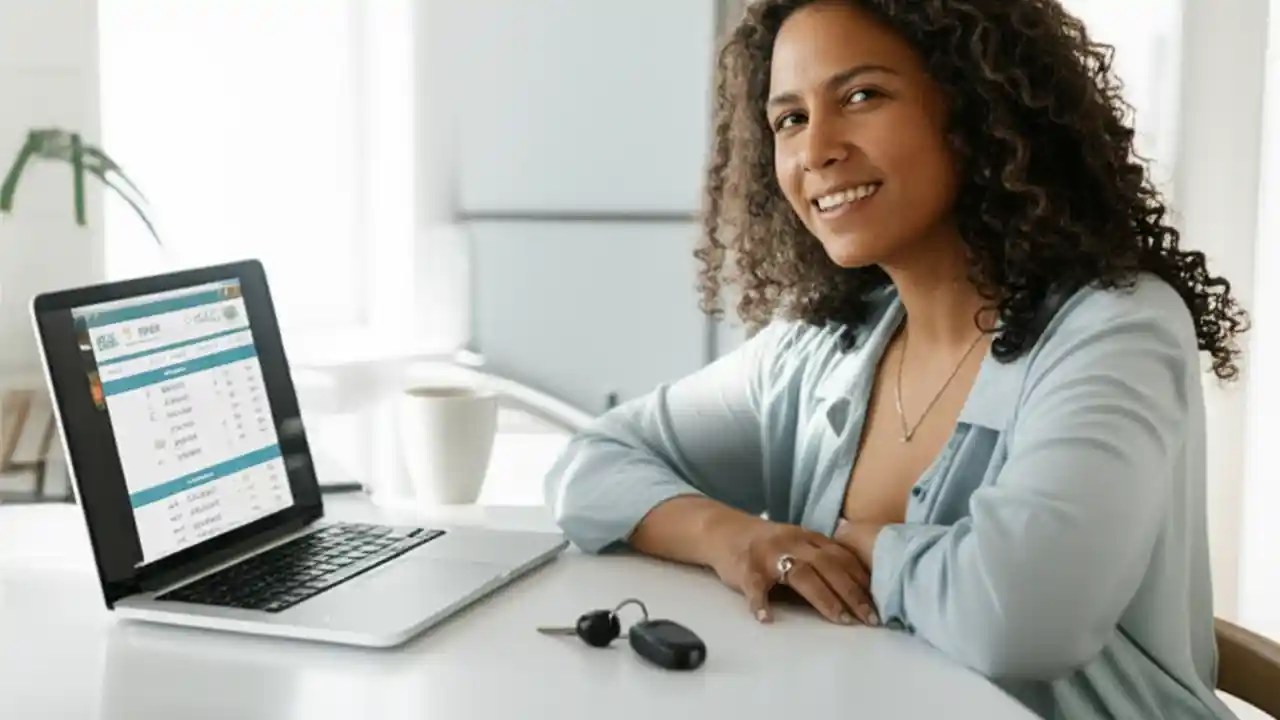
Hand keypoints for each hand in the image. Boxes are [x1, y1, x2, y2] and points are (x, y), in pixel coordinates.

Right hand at [708, 520, 878, 625]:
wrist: (721, 529)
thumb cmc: (765, 544)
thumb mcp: (796, 541)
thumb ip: (821, 556)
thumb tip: (858, 586)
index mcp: (808, 537)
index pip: (842, 556)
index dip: (863, 578)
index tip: (879, 601)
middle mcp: (792, 541)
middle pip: (829, 566)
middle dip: (853, 593)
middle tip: (870, 618)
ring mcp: (769, 554)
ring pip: (802, 575)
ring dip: (824, 599)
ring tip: (840, 620)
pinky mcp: (746, 567)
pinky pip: (755, 587)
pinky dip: (761, 603)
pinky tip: (767, 619)